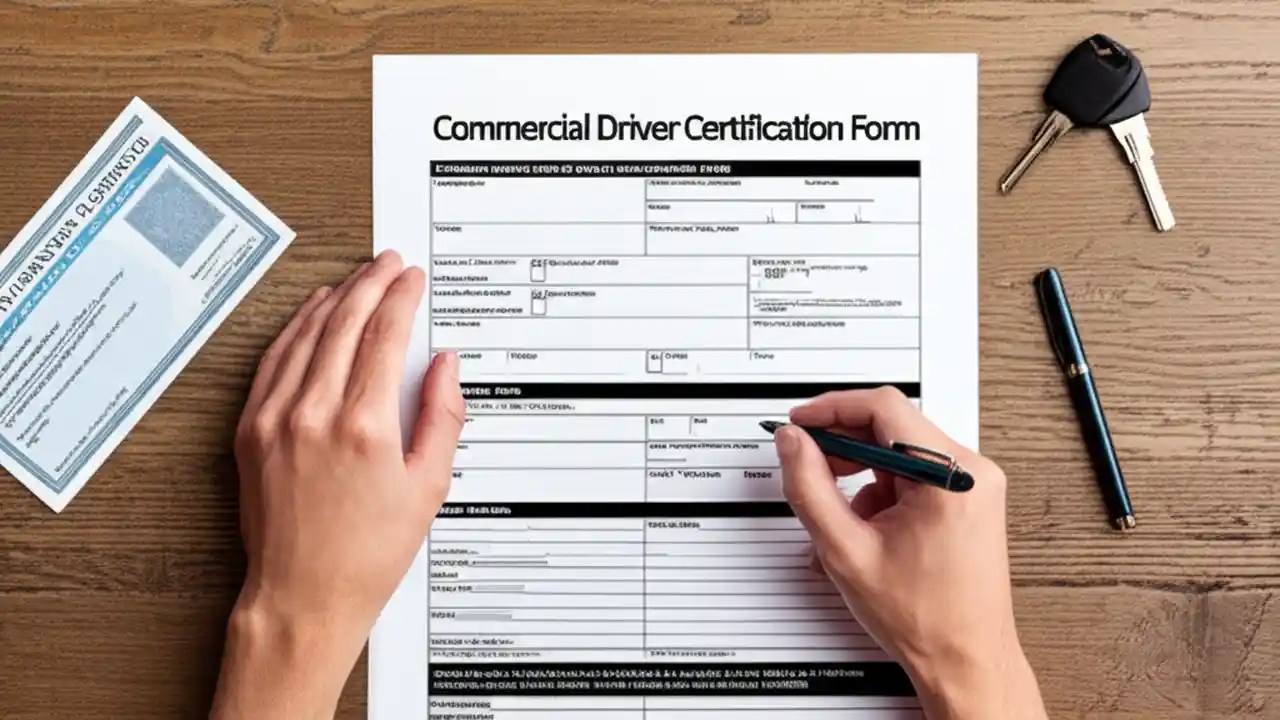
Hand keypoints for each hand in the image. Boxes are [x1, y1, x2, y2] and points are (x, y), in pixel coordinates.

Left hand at [211, 251, 463, 719]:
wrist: (303, 595)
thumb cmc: (366, 553)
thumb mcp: (428, 487)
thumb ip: (442, 416)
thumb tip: (444, 364)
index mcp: (364, 426)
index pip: (385, 334)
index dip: (402, 296)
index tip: (413, 279)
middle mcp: (314, 413)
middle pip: (344, 321)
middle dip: (370, 283)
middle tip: (389, 264)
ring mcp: (275, 419)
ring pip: (305, 333)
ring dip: (333, 297)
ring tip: (356, 279)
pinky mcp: (249, 430)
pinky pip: (273, 360)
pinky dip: (296, 328)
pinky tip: (312, 316)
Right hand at [773, 388, 1045, 719]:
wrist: (966, 660)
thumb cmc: (925, 620)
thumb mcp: (847, 551)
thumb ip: (810, 488)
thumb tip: (793, 444)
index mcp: (950, 477)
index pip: (884, 408)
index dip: (833, 408)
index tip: (803, 422)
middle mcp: (972, 473)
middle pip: (893, 426)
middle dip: (844, 445)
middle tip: (808, 463)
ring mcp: (975, 487)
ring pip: (901, 452)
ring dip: (862, 474)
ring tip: (843, 518)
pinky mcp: (969, 501)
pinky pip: (915, 475)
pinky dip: (883, 492)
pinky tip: (868, 529)